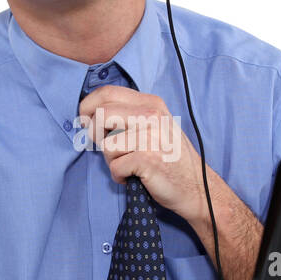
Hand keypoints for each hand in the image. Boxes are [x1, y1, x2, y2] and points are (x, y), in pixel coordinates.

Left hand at [78, 85, 205, 221]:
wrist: (196, 186)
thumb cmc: (169, 158)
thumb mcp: (154, 125)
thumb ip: (128, 115)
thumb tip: (89, 114)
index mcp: (151, 103)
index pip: (107, 93)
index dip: (87, 106)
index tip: (84, 121)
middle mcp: (152, 115)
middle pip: (101, 115)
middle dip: (94, 134)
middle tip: (106, 148)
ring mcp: (151, 136)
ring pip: (106, 145)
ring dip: (112, 161)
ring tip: (130, 165)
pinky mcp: (148, 158)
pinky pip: (115, 167)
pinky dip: (120, 176)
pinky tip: (135, 177)